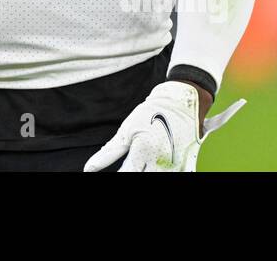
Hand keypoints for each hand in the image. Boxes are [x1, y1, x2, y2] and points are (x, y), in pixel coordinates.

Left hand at [83, 81, 245, 171]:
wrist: (180, 100)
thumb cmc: (150, 114)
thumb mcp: (126, 130)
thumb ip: (108, 153)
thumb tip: (88, 169)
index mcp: (143, 151)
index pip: (126, 174)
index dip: (120, 175)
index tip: (112, 175)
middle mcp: (161, 161)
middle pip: (143, 177)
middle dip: (135, 173)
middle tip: (132, 165)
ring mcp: (176, 164)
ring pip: (160, 178)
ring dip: (149, 172)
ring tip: (142, 165)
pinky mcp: (188, 164)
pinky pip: (180, 174)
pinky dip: (168, 172)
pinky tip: (155, 167)